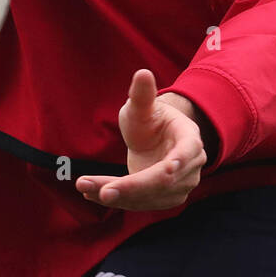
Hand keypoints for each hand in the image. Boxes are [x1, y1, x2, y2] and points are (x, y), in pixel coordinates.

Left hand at [76, 69, 206, 211]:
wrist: (154, 139)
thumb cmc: (150, 119)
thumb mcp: (142, 106)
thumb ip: (143, 94)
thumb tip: (142, 73)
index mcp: (190, 141)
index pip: (185, 155)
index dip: (175, 165)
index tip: (165, 170)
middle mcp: (189, 169)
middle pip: (162, 183)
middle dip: (131, 188)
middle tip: (102, 190)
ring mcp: (178, 188)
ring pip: (147, 198)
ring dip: (116, 196)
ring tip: (86, 187)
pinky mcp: (161, 200)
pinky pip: (138, 203)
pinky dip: (115, 199)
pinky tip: (91, 192)